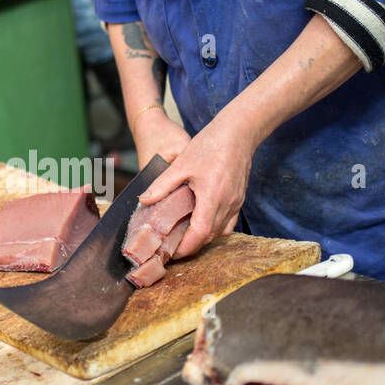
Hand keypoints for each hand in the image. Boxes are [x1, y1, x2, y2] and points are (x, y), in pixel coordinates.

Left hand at [137, 114, 254, 256]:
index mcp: (212, 198)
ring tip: (186, 235)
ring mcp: (236, 203)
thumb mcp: (181, 164)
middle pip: (209, 237)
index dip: (185, 247)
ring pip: (220, 231)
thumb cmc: (210, 145)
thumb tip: (144, 200)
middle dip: (192, 245)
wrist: (239, 132)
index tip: (172, 252)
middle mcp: (227, 205)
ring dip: (204, 237)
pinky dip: (215, 227)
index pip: (200, 235)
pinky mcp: (239, 199)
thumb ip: (162, 185)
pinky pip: (229, 222)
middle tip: (173, 246)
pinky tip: (203, 220)